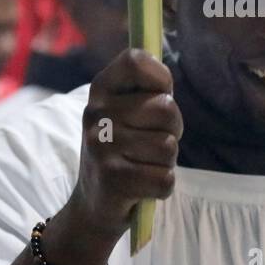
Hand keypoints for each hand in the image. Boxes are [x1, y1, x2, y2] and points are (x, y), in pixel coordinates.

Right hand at [71, 49, 181, 240]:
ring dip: (166, 161)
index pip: (135, 59)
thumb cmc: (122, 151)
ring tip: (143, 165)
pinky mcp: (113, 179)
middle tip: (151, 144)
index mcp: (100, 90)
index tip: (159, 95)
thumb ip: (148, 90)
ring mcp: (102, 146)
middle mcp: (96, 113)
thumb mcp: (126, 113)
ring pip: (168, 146)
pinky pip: (165, 178)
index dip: (160, 77)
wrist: (92, 205)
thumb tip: (167, 77)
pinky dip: (162, 187)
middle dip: (171, 130)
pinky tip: (142, 187)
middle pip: (166, 108)